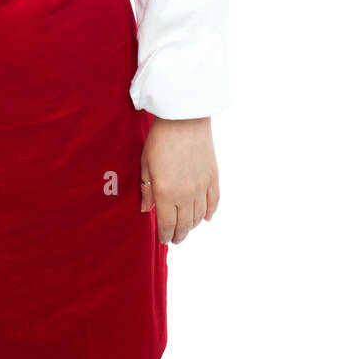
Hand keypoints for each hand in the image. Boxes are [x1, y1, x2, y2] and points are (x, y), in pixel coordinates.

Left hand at [140, 117, 219, 244]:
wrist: (185, 118)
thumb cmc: (160, 138)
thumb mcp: (145, 163)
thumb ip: (146, 189)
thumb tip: (146, 210)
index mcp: (165, 192)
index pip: (166, 223)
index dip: (165, 235)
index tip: (163, 239)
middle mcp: (185, 194)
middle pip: (184, 224)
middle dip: (179, 235)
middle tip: (175, 239)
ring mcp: (201, 187)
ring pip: (199, 216)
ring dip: (192, 226)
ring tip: (187, 229)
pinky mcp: (213, 177)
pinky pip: (213, 202)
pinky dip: (210, 212)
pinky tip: (205, 218)